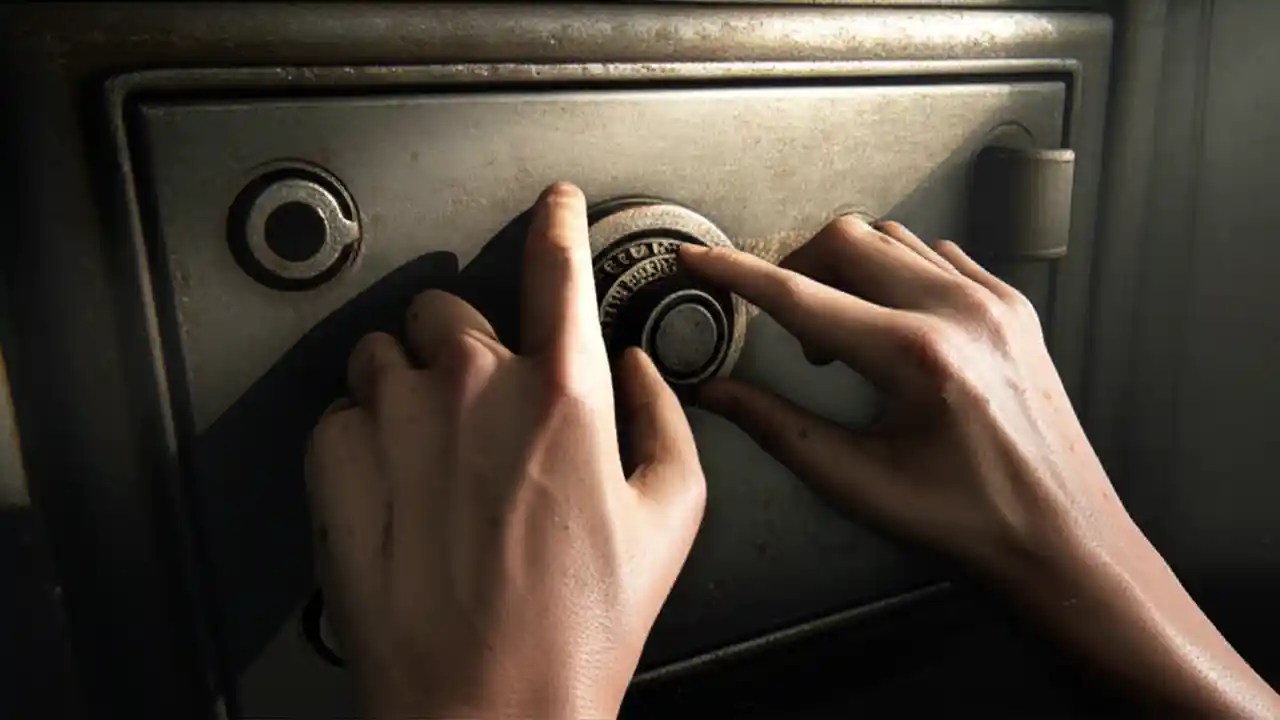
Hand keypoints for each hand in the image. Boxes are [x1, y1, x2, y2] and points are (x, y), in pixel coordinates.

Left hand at [305, 183, 705, 718]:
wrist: (487, 709)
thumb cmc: (579, 629)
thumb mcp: (670, 519)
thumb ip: (665, 421)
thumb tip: (637, 370)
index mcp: (564, 395)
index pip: (558, 266)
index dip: (559, 219)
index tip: (554, 204)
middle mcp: (476, 389)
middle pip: (449, 306)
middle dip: (464, 341)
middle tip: (482, 404)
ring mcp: (399, 422)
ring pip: (383, 350)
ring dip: (406, 381)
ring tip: (433, 451)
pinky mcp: (339, 465)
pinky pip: (339, 412)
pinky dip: (361, 435)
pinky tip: (396, 486)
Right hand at [682, 216, 1113, 574]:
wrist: (1060, 537)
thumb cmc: (969, 521)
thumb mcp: (855, 482)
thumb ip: (775, 427)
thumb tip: (717, 393)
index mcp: (917, 358)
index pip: (800, 297)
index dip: (736, 275)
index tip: (700, 260)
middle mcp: (961, 314)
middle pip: (846, 240)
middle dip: (795, 268)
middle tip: (783, 322)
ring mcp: (993, 304)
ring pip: (892, 239)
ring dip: (846, 271)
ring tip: (839, 337)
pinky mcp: (1012, 307)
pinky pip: (938, 256)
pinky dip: (896, 275)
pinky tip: (888, 324)